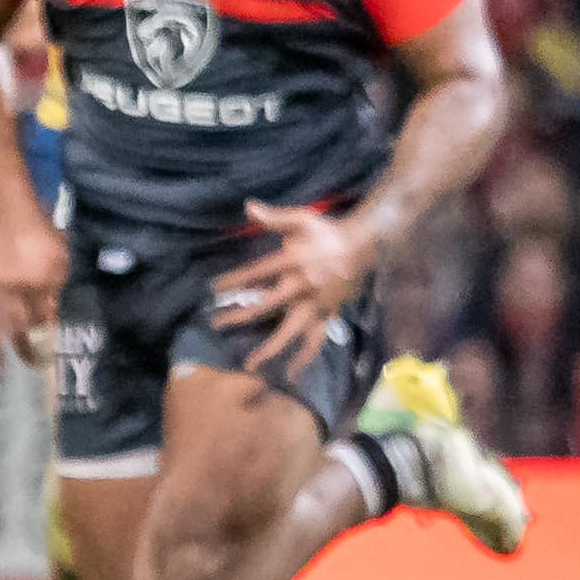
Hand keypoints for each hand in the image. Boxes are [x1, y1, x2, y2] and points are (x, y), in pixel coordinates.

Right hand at [0, 203, 65, 367]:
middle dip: (25, 348)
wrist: (8, 211)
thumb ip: (57, 284)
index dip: (47, 334)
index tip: (51, 350)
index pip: (44, 316)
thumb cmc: (41, 232)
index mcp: (39, 283)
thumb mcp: (61, 257)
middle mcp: (15, 289)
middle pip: (19, 325)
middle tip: (32, 365)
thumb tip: (52, 309)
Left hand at [211, 198, 371, 370]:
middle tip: (217, 324)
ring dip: (271, 349)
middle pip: (268, 306)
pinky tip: (291, 373)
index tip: (212, 289)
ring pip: (293, 332)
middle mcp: (304, 287)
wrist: (366, 246)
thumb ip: (274, 217)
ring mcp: (317, 305)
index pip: (257, 273)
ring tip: (251, 366)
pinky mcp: (328, 315)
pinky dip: (305, 358)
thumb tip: (248, 206)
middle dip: (241, 315)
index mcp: (295, 262)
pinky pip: (316, 340)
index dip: (234, 281)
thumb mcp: (302, 218)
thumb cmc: (328, 231)